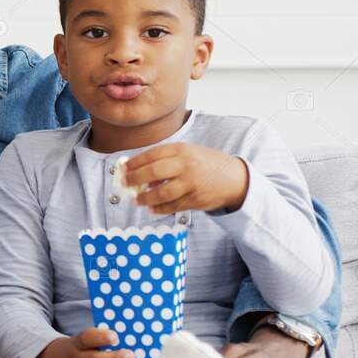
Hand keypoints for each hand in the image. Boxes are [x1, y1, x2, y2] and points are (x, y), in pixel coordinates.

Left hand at [121, 142, 248, 215]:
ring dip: (145, 197)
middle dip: (135, 179)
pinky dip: (159, 208)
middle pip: (154, 172)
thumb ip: (166, 159)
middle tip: (125, 184)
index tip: (123, 168)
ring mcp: (191, 183)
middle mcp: (186, 165)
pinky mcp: (195, 200)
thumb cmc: (206, 164)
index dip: (135, 162)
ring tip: (137, 200)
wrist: (234, 178)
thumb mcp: (188, 153)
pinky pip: (172, 206)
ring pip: (162, 193)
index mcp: (182, 150)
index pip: (152, 154)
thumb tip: (138, 171)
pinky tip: (151, 207)